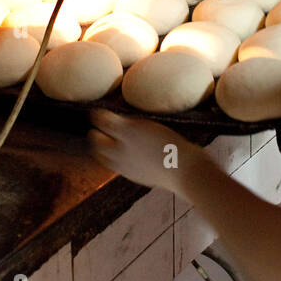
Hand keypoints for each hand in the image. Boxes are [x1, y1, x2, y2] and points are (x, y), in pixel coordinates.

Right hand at [87, 109, 208, 198]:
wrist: (185, 171)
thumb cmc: (180, 171)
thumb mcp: (157, 171)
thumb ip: (147, 164)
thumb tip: (157, 160)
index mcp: (127, 170)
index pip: (105, 160)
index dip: (102, 151)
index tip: (104, 142)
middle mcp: (120, 160)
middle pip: (97, 148)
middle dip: (95, 138)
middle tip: (97, 128)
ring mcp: (122, 144)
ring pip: (97, 135)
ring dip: (96, 125)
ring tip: (96, 115)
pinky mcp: (128, 130)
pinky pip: (105, 120)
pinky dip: (99, 114)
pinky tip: (98, 109)